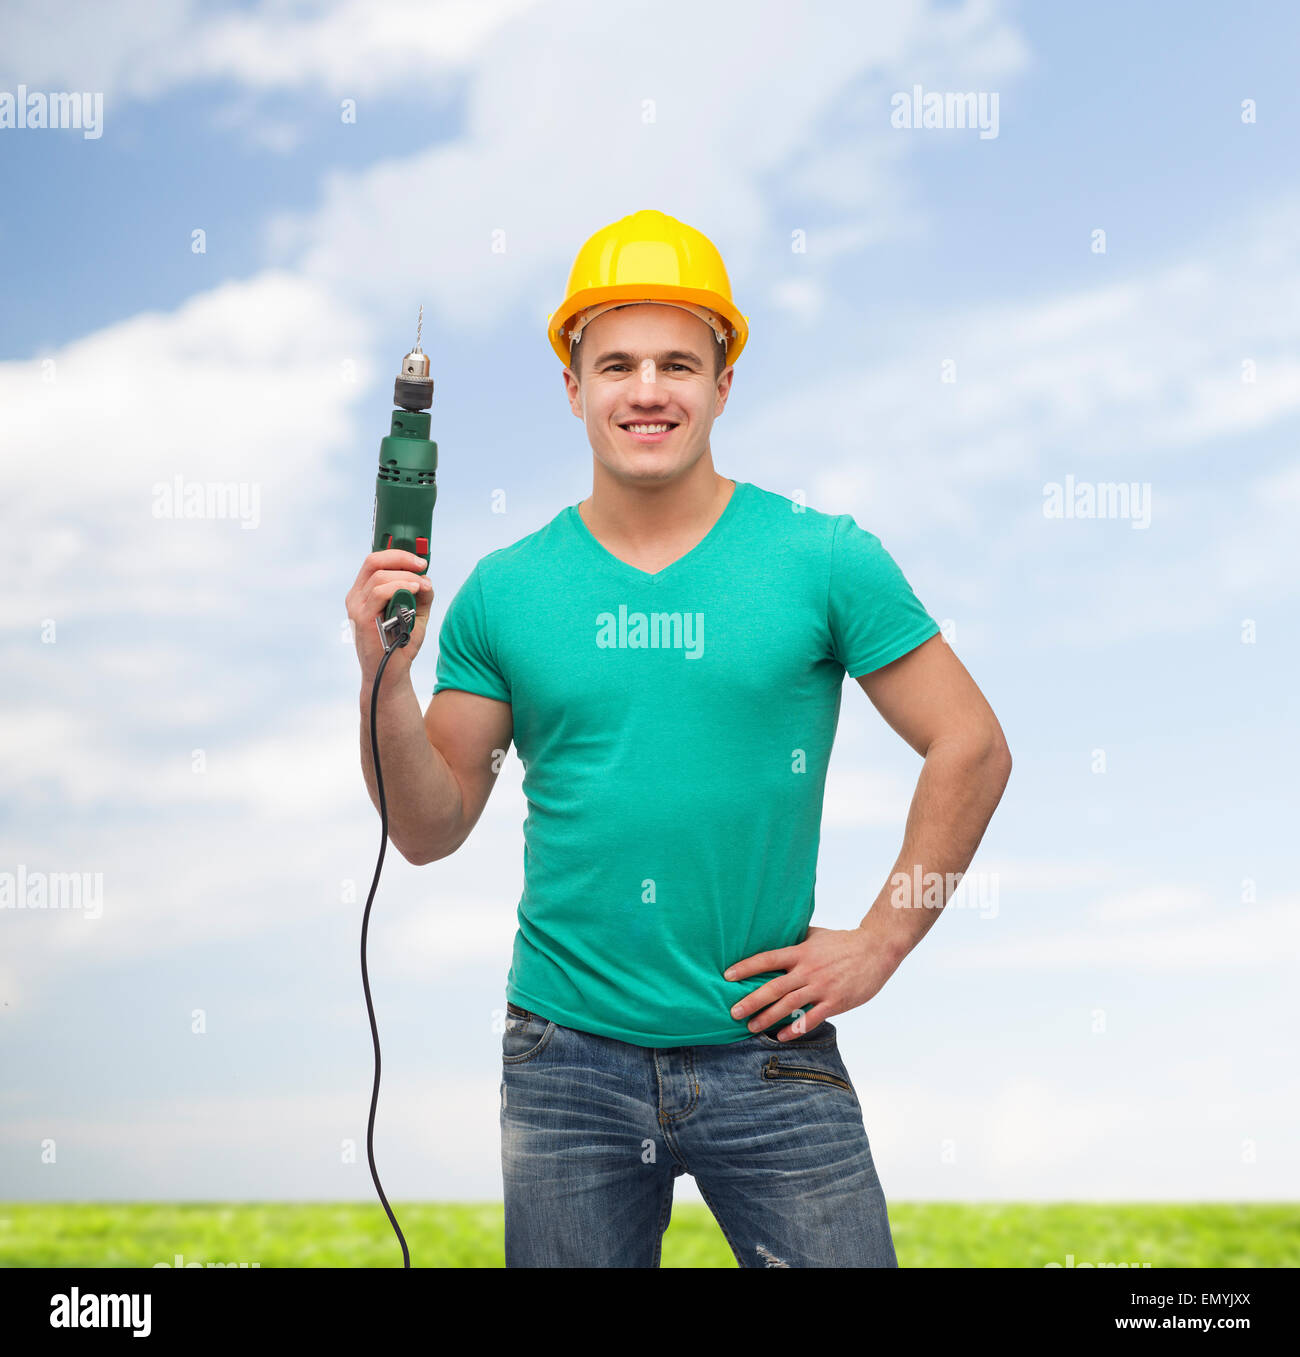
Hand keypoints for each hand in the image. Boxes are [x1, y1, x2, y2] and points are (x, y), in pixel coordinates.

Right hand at [346, 548, 434, 686]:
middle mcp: (357, 597)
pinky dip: (399, 586)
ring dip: (405, 576)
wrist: (391, 674)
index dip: (398, 554)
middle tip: (423, 566)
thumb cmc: (400, 644)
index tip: (421, 561)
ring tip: (422, 586)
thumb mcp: (415, 615)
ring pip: (379, 576)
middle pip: (373, 561)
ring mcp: (357, 607)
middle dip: (402, 558)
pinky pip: (378, 592)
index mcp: (365, 592)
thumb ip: (420, 595)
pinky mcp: (362, 618)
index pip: (375, 561)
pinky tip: (414, 590)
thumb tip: (426, 578)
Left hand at [723, 925, 894, 1039]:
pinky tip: (782, 1036)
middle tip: (732, 1011)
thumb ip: (796, 940)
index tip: (727, 975)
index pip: (768, 959)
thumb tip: (775, 936)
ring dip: (768, 1017)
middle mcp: (808, 970)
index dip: (746, 967)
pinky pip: (812, 1018)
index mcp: (801, 952)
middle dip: (751, 1000)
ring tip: (750, 1027)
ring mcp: (821, 987)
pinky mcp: (836, 1002)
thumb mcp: (816, 935)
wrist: (876, 949)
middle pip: (774, 987)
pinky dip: (795, 1028)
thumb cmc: (843, 941)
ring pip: (789, 1005)